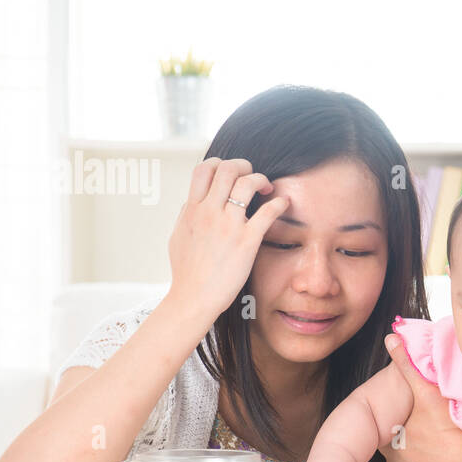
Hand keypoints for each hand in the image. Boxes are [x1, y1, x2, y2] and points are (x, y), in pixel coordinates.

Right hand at [164, 157, 290, 323]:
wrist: (193, 298)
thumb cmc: (186, 272)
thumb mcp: (178, 236)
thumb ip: (186, 215)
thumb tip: (193, 200)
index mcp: (192, 209)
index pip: (204, 168)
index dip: (220, 164)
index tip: (231, 174)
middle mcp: (209, 212)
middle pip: (227, 169)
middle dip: (244, 166)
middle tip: (252, 177)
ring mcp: (228, 226)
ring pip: (247, 183)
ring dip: (261, 180)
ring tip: (267, 189)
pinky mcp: (247, 241)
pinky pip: (267, 212)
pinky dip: (278, 202)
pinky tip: (282, 203)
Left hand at [379, 333, 461, 461]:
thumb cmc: (456, 433)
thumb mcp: (430, 395)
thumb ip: (408, 366)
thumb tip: (392, 338)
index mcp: (389, 439)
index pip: (384, 423)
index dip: (397, 415)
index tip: (411, 410)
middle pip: (395, 440)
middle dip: (406, 431)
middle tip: (427, 424)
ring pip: (405, 458)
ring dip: (416, 449)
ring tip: (435, 439)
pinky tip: (439, 456)